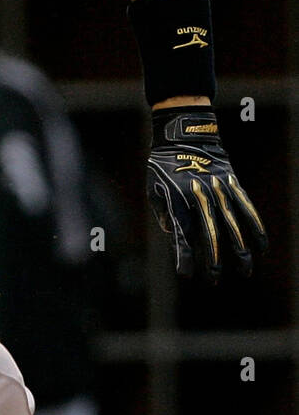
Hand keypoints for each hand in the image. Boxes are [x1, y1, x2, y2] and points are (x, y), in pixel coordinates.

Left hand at [147, 108, 266, 282]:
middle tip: (213, 280)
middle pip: (210, 234)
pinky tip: (262, 247)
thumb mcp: (153, 187)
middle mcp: (199, 197)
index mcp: (176, 199)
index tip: (185, 274)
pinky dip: (256, 228)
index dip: (183, 256)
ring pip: (233, 225)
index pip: (181, 234)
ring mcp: (219, 190)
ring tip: (245, 271)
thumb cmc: (163, 164)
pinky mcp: (233, 184)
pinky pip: (248, 209)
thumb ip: (163, 213)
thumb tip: (174, 236)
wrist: (183, 135)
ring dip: (240, 251)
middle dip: (213, 260)